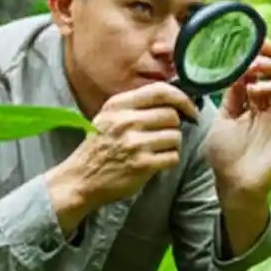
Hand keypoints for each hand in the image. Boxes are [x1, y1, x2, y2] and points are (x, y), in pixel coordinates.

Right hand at [46, 83, 197, 230]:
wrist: (81, 179)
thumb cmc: (100, 147)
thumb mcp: (109, 117)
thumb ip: (136, 106)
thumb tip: (175, 100)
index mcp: (118, 105)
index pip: (160, 91)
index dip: (182, 99)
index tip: (190, 109)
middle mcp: (126, 121)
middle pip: (172, 115)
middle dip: (174, 126)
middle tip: (164, 135)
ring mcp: (134, 143)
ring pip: (176, 137)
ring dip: (172, 145)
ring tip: (157, 150)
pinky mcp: (142, 165)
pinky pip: (173, 157)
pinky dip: (169, 160)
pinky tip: (156, 162)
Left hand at [205, 39, 270, 203]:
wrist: (232, 186)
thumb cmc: (226, 156)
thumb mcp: (223, 120)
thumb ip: (231, 97)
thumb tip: (233, 71)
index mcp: (255, 102)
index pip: (264, 72)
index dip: (263, 56)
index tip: (254, 44)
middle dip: (270, 64)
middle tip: (255, 62)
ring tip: (258, 86)